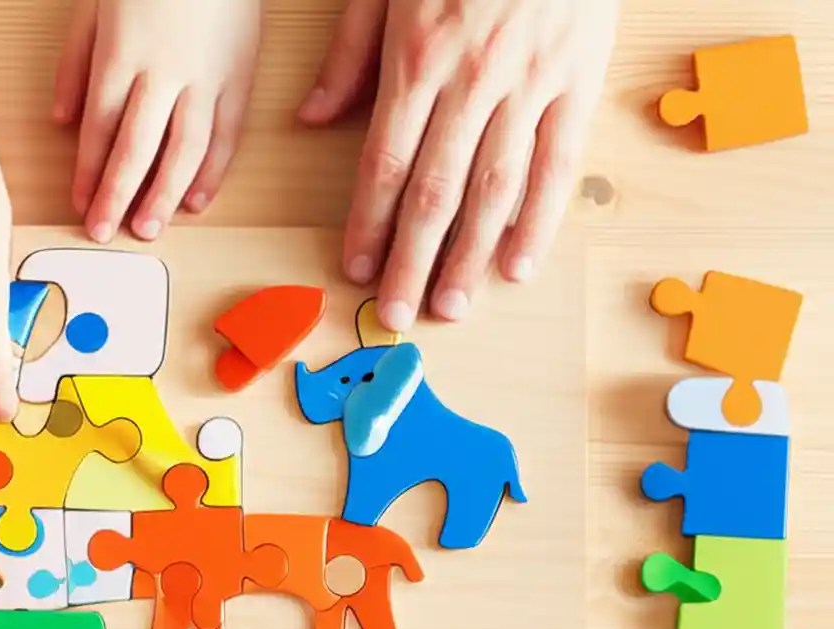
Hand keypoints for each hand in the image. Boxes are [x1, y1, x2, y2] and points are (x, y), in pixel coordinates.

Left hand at [53, 0, 261, 241]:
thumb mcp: (94, 9)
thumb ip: (75, 65)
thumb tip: (60, 120)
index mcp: (121, 56)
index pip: (99, 128)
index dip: (88, 172)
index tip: (79, 204)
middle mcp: (163, 74)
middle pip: (136, 147)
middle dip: (118, 195)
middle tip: (105, 233)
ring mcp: (206, 78)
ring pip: (184, 148)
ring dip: (164, 194)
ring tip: (149, 229)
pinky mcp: (239, 77)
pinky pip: (227, 134)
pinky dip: (213, 171)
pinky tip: (196, 200)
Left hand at [299, 0, 617, 329]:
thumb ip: (348, 55)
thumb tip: (310, 120)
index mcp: (418, 58)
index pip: (384, 162)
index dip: (369, 223)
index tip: (357, 269)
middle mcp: (473, 80)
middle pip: (435, 189)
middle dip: (412, 259)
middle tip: (397, 313)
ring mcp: (531, 84)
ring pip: (495, 188)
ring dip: (469, 256)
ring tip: (450, 306)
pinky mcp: (579, 82)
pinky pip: (558, 163)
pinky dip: (539, 219)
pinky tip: (518, 264)